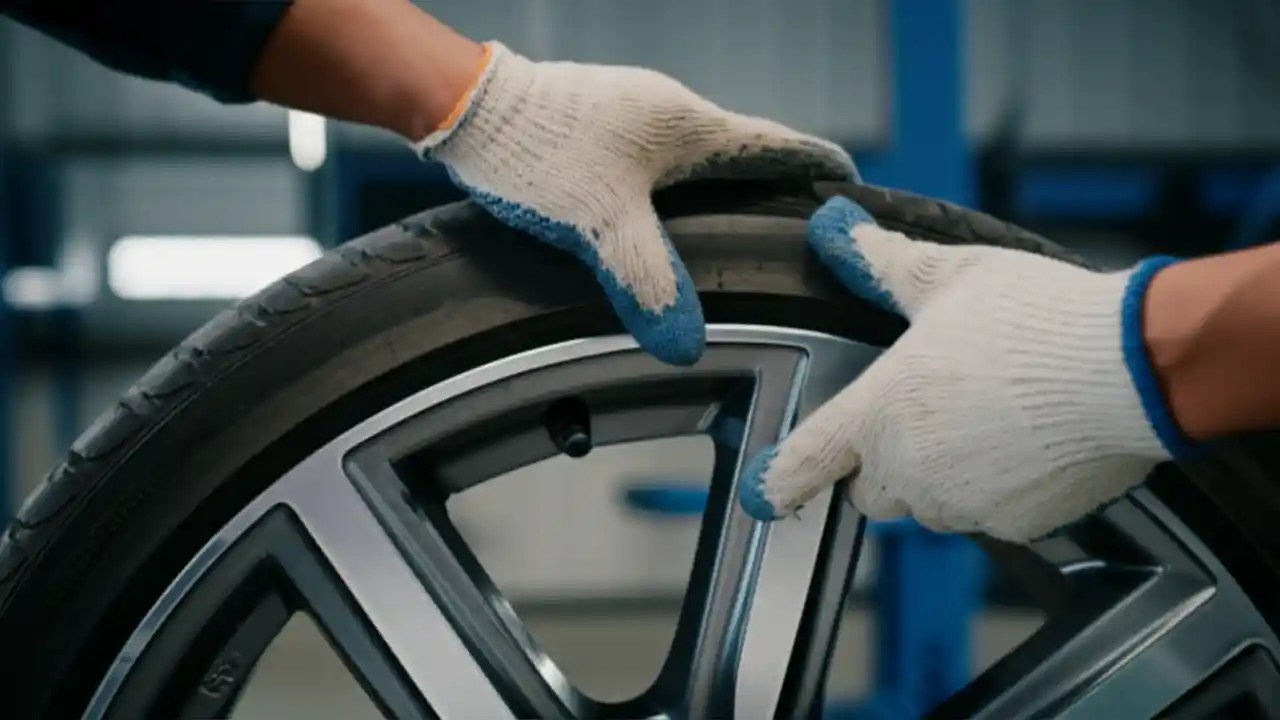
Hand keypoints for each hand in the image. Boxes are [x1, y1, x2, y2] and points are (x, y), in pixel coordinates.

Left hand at [416, 42, 855, 364]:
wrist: (465, 109)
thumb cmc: (537, 153)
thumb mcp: (601, 227)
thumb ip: (648, 283)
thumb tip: (684, 342)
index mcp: (687, 128)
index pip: (773, 144)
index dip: (813, 163)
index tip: (846, 177)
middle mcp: (666, 112)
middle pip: (739, 151)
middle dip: (769, 184)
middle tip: (793, 221)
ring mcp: (631, 114)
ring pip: (693, 157)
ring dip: (717, 187)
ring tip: (732, 231)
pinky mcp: (599, 124)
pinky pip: (655, 159)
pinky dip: (673, 190)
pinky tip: (657, 219)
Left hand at [738, 196, 1195, 542]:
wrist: (1129, 370)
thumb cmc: (1036, 318)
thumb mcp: (948, 275)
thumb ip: (880, 261)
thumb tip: (833, 229)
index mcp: (880, 411)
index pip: (806, 461)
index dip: (778, 480)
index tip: (763, 493)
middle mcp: (910, 468)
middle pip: (868, 489)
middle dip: (882, 463)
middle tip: (926, 414)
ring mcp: (962, 503)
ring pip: (929, 504)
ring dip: (942, 476)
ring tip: (989, 418)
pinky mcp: (1014, 526)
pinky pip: (987, 517)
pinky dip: (997, 490)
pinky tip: (1027, 442)